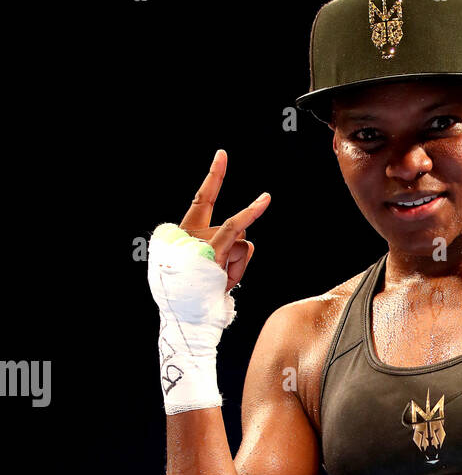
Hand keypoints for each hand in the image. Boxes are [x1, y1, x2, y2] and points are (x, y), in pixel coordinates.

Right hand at [180, 150, 270, 290]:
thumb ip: (231, 250)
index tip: (222, 155)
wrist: (184, 319)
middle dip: (243, 234)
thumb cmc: (198, 297)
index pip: (204, 199)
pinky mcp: (211, 250)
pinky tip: (264, 199)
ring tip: (220, 285)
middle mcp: (192, 231)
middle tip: (224, 260)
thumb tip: (247, 239)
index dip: (214, 177)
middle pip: (233, 227)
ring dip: (238, 265)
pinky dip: (251, 211)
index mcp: (186, 234)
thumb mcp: (215, 272)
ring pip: (240, 238)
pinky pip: (235, 227)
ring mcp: (201, 239)